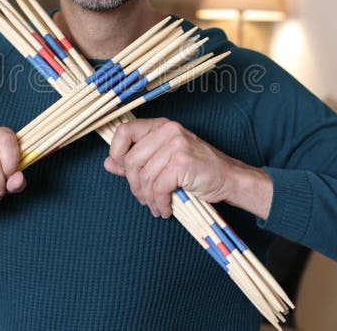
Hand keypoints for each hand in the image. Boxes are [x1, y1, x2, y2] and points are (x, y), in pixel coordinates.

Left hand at [105, 118, 272, 218]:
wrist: (228, 178)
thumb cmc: (196, 169)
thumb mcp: (163, 161)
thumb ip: (136, 161)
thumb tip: (108, 163)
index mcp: (160, 125)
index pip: (124, 132)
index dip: (117, 153)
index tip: (122, 170)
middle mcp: (167, 130)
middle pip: (131, 160)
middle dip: (133, 185)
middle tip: (143, 198)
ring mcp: (176, 144)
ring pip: (144, 176)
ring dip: (147, 198)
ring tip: (156, 206)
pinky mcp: (183, 162)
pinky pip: (159, 187)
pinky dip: (160, 203)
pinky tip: (166, 209)